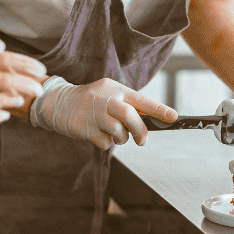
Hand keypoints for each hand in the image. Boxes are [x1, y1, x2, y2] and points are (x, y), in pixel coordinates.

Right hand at [34, 76, 176, 149]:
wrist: (59, 102)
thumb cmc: (93, 101)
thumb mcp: (111, 95)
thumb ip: (129, 105)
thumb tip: (151, 120)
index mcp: (116, 89)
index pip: (141, 99)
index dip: (158, 109)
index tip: (173, 117)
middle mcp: (105, 99)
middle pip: (129, 115)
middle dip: (139, 130)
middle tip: (142, 140)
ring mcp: (94, 113)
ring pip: (118, 131)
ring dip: (121, 138)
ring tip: (115, 134)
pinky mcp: (84, 128)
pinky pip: (104, 142)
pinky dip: (106, 143)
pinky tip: (98, 135)